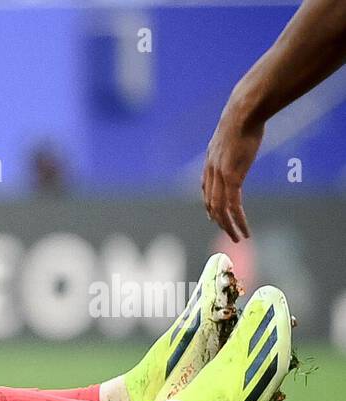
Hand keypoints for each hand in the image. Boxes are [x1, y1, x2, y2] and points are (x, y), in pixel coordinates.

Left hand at [202, 108, 262, 241]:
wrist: (242, 112)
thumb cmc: (242, 118)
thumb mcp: (231, 134)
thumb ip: (230, 144)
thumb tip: (237, 137)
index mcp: (210, 163)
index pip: (206, 191)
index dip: (210, 206)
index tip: (213, 216)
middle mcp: (211, 172)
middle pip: (211, 205)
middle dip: (219, 221)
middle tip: (228, 234)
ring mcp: (220, 176)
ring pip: (220, 210)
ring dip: (229, 227)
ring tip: (237, 238)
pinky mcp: (231, 178)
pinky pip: (233, 206)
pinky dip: (238, 221)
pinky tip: (244, 230)